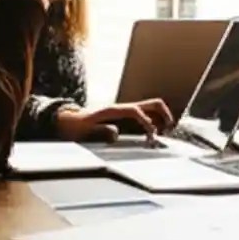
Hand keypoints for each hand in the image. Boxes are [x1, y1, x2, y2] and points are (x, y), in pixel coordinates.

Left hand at [55, 99, 174, 141]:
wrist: (70, 121)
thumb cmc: (76, 127)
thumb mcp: (84, 130)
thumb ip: (100, 131)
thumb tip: (117, 133)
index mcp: (115, 110)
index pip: (136, 112)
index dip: (146, 122)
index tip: (152, 135)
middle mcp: (124, 108)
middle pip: (153, 104)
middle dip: (165, 115)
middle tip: (168, 130)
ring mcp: (127, 112)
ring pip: (154, 108)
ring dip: (163, 119)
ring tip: (164, 134)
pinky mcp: (128, 117)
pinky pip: (148, 116)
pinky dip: (157, 123)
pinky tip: (154, 136)